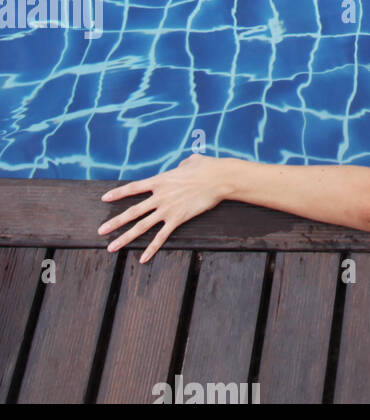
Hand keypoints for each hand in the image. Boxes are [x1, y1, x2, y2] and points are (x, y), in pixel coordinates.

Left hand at [99, 154, 229, 260]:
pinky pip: (161, 236)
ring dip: (125, 238)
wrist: (219, 178)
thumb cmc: (207, 167)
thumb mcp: (190, 161)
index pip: (134, 187)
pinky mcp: (178, 219)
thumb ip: (180, 166)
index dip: (118, 193)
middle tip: (100, 231)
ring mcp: (167, 209)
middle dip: (115, 222)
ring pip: (141, 226)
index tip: (104, 198)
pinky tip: (142, 258)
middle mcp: (160, 196)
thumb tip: (180, 167)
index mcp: (161, 180)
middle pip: (132, 212)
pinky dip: (151, 248)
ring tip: (111, 247)